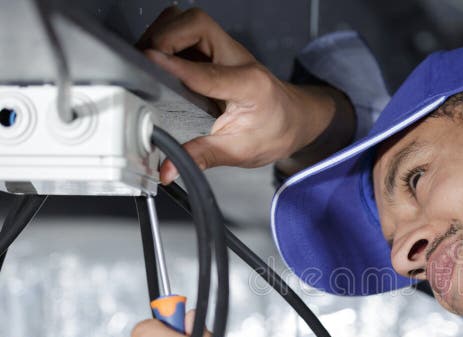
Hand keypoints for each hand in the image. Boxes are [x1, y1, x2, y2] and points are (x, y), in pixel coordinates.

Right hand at [138, 7, 350, 182]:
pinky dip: (168, 38)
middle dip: (164, 37)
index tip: (149, 62)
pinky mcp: (217, 50)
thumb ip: (203, 156)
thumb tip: (169, 168)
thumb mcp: (240, 151)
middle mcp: (238, 59)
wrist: (296, 119)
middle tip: (144, 61)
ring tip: (148, 59)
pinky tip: (160, 60)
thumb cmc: (276, 131)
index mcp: (249, 84)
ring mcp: (227, 50)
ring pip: (189, 20)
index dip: (174, 66)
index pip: (205, 71)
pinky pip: (187, 31)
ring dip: (164, 33)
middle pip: (195, 25)